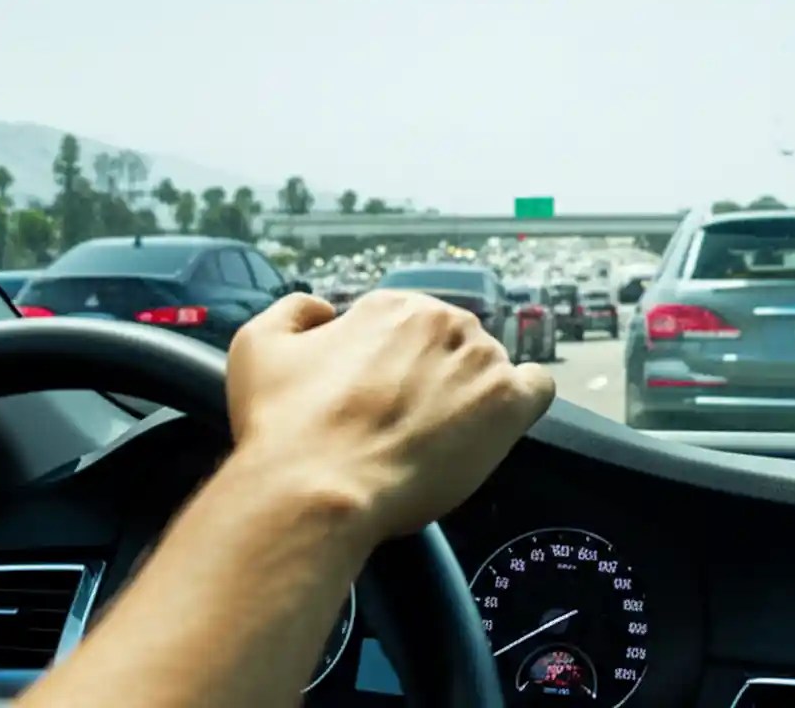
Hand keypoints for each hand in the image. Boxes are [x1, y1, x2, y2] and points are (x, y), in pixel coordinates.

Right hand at [224, 290, 555, 541]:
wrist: (317, 488)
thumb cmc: (287, 427)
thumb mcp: (258, 346)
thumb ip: (293, 311)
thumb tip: (320, 308)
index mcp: (392, 307)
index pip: (409, 331)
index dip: (392, 369)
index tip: (378, 401)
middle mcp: (442, 321)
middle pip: (451, 348)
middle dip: (432, 382)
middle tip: (403, 426)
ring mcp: (481, 360)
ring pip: (488, 371)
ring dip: (468, 397)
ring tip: (437, 438)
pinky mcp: (507, 404)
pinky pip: (537, 388)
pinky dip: (522, 401)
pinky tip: (499, 422)